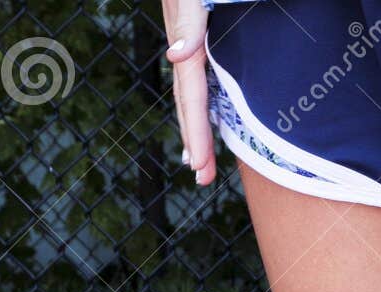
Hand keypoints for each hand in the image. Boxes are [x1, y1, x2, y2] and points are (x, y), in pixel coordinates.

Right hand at [162, 0, 215, 185]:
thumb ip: (187, 23)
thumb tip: (176, 57)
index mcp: (187, 37)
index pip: (191, 94)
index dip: (195, 131)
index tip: (199, 165)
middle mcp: (184, 40)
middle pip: (187, 99)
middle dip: (194, 141)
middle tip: (202, 178)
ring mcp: (188, 35)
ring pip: (190, 89)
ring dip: (194, 126)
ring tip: (197, 159)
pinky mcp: (199, 24)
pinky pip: (199, 71)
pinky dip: (200, 99)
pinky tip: (205, 112)